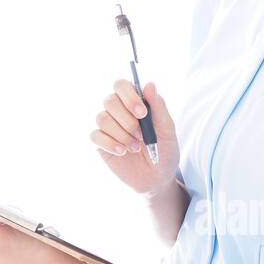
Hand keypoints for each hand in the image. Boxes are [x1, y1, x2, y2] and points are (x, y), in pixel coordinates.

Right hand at [90, 79, 180, 196]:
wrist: (157, 179)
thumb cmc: (164, 151)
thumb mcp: (167, 129)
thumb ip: (158, 106)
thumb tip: (149, 84)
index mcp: (134, 102)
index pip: (121, 85)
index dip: (129, 96)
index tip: (142, 113)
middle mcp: (118, 111)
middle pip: (109, 101)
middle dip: (127, 120)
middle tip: (142, 135)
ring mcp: (108, 127)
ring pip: (102, 118)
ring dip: (121, 134)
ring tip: (136, 147)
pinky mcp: (100, 142)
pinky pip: (95, 135)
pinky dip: (111, 144)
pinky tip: (123, 152)